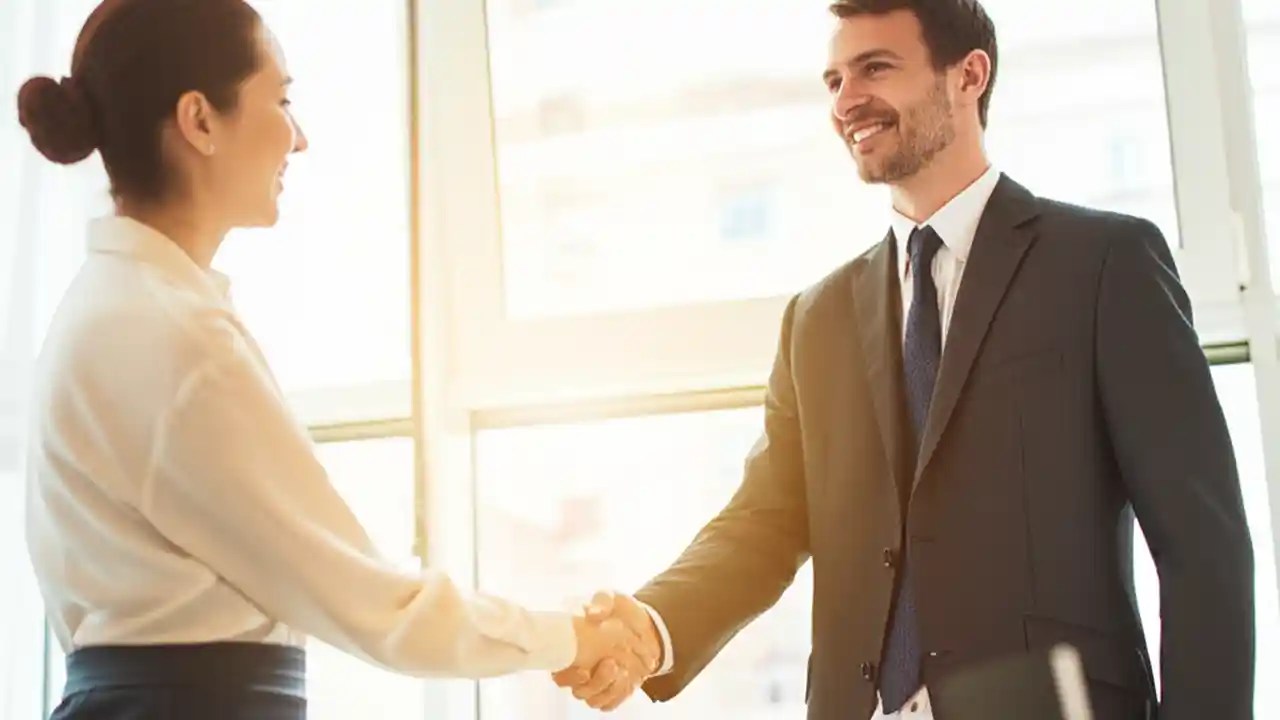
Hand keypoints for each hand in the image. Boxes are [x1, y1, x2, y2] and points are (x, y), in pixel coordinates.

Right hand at [553, 591, 662, 710]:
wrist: (646, 626)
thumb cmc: (621, 612)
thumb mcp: (611, 599)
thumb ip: (602, 602)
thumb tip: (593, 613)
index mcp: (570, 649)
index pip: (559, 673)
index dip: (569, 676)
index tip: (584, 669)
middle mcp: (579, 671)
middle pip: (578, 691)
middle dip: (595, 682)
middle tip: (611, 664)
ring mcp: (596, 683)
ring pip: (594, 700)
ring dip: (609, 688)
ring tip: (624, 671)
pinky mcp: (612, 691)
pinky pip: (610, 703)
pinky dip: (620, 694)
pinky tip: (630, 680)